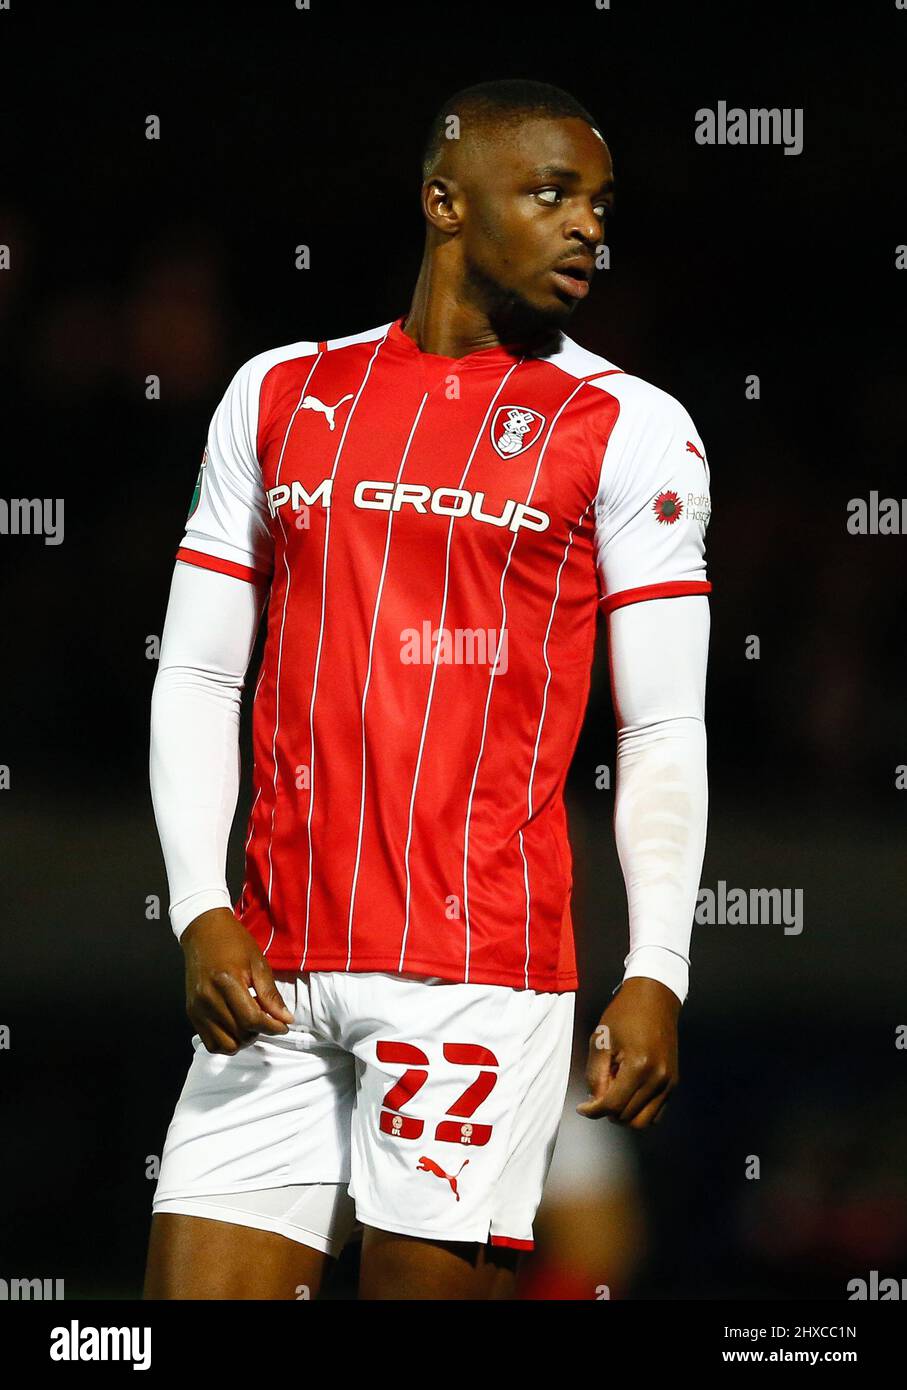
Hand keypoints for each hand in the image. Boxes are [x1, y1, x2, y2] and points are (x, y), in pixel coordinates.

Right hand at [180, 907, 293, 1054]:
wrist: (203, 932)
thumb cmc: (234, 943)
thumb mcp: (258, 962)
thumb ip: (270, 994)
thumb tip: (285, 1020)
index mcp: (227, 982)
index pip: (251, 1019)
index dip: (272, 1027)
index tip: (284, 1026)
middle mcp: (208, 999)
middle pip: (240, 1033)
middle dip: (259, 1032)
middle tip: (267, 1018)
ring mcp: (197, 1009)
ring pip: (226, 1045)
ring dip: (243, 1039)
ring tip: (250, 1023)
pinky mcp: (192, 1014)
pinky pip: (211, 1043)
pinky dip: (227, 1041)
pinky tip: (236, 1026)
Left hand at [577, 976, 680, 1127]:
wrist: (655, 999)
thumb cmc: (625, 1015)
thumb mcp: (601, 1040)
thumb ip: (595, 1075)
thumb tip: (595, 1102)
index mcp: (639, 1066)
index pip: (613, 1106)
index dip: (593, 1111)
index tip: (583, 1107)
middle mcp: (658, 1079)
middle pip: (628, 1117)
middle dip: (608, 1111)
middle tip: (599, 1092)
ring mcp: (669, 1083)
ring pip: (644, 1122)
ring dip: (624, 1115)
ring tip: (614, 1094)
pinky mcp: (673, 1084)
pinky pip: (656, 1113)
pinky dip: (639, 1112)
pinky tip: (628, 1095)